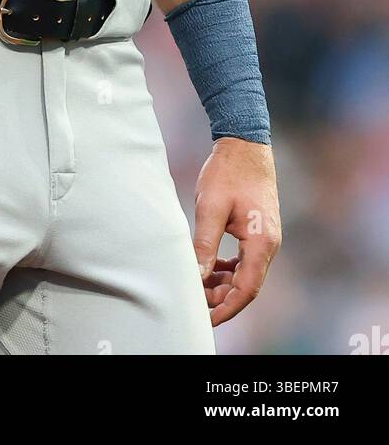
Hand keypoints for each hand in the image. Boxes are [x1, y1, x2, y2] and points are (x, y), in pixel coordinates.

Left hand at [192, 137, 281, 326]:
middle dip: (222, 296)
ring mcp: (266, 238)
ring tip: (199, 282)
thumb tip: (198, 276)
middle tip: (194, 297)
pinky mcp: (259, 231)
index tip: (206, 319)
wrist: (244, 143)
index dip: (226, 308)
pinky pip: (246, 260)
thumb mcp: (210, 208)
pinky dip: (229, 268)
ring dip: (224, 283)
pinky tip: (212, 266)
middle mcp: (269, 244)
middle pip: (248, 285)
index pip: (247, 289)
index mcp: (261, 242)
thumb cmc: (227, 172)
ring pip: (247, 274)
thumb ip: (205, 244)